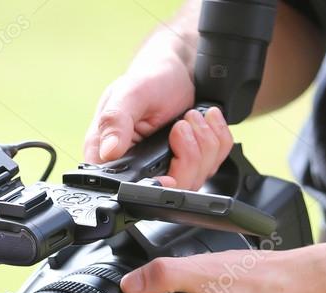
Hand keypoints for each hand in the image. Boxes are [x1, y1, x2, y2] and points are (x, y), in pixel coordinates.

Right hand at [83, 57, 233, 189]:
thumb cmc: (150, 78)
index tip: (169, 175)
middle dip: (188, 156)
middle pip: (172, 189)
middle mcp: (138, 167)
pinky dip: (217, 140)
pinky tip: (205, 122)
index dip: (152, 188)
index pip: (126, 189)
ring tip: (192, 117)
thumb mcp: (129, 93)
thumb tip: (108, 151)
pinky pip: (214, 165)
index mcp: (110, 155)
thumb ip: (115, 121)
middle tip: (182, 125)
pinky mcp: (191, 165)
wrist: (179, 70)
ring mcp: (168, 169)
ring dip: (204, 143)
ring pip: (197, 179)